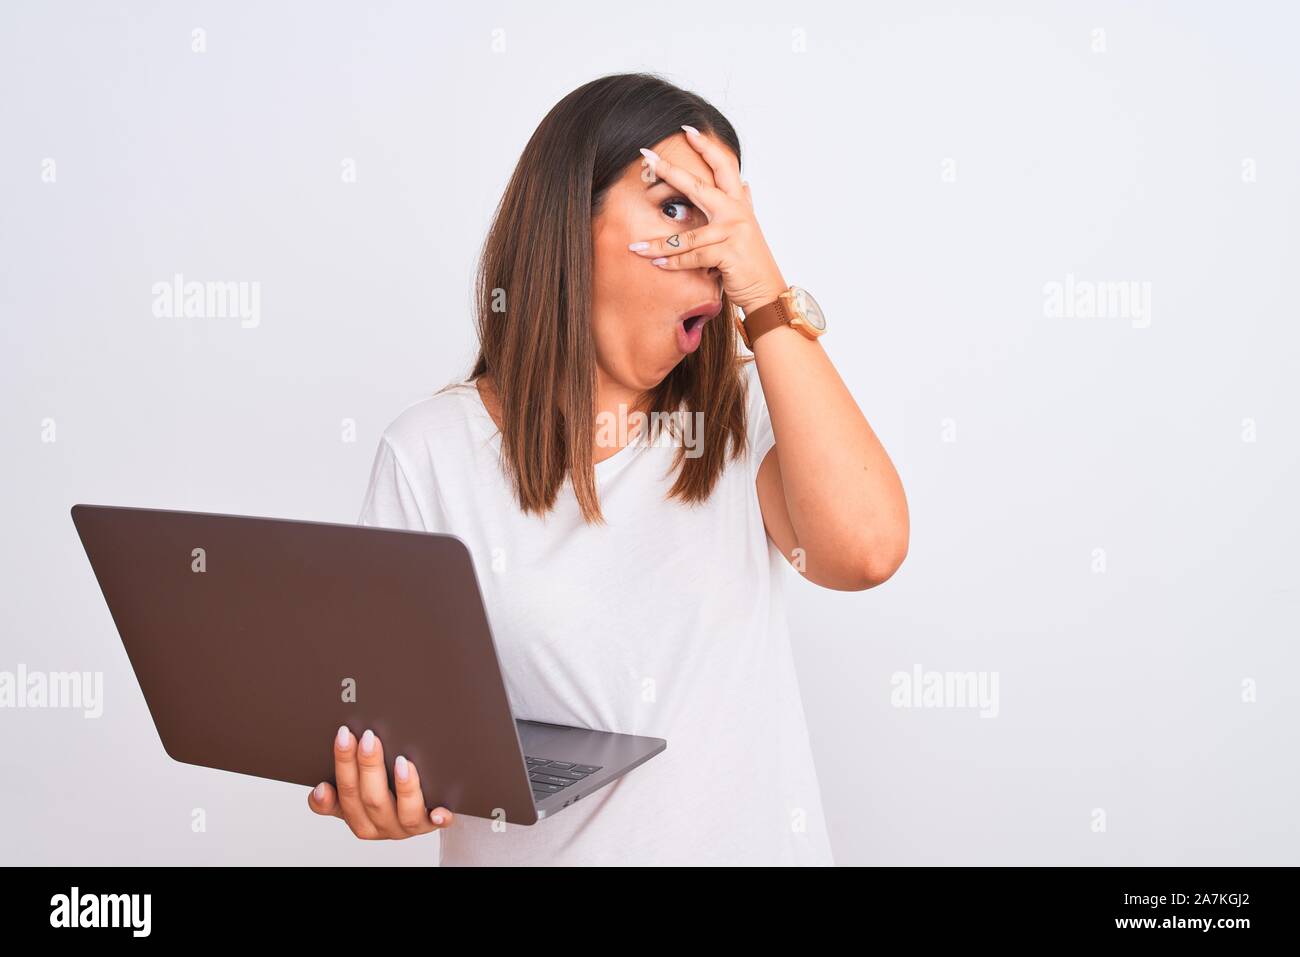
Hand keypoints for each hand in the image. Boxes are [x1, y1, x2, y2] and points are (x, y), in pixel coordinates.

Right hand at [308, 725, 453, 839]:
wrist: (418, 812)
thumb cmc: (381, 793)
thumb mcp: (353, 794)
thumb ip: (336, 791)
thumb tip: (319, 790)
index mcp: (356, 816)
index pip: (343, 797)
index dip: (342, 768)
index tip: (342, 738)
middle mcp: (381, 825)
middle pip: (371, 799)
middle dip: (368, 766)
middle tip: (368, 736)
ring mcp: (406, 826)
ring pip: (404, 812)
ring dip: (403, 787)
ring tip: (401, 761)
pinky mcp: (431, 824)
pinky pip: (436, 822)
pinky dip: (438, 816)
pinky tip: (439, 810)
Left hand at [628, 125, 786, 313]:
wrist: (767, 290)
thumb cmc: (752, 261)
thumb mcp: (748, 228)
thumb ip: (745, 204)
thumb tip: (747, 183)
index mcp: (739, 202)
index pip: (724, 165)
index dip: (707, 146)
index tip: (688, 129)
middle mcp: (737, 211)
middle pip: (698, 186)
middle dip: (670, 170)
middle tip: (647, 157)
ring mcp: (733, 231)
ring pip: (687, 235)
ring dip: (658, 244)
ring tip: (636, 247)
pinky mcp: (728, 253)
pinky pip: (693, 256)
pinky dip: (673, 262)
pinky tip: (656, 264)